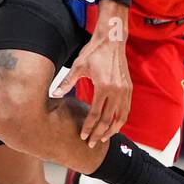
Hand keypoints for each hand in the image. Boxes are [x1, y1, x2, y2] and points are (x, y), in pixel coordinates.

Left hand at [54, 7, 131, 145]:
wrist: (111, 39)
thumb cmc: (94, 51)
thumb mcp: (77, 66)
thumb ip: (66, 83)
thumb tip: (54, 95)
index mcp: (104, 86)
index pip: (96, 114)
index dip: (89, 127)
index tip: (83, 136)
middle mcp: (117, 90)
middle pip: (108, 120)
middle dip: (99, 134)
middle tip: (92, 144)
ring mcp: (125, 90)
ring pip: (121, 117)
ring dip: (112, 130)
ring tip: (103, 138)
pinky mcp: (129, 87)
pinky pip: (126, 109)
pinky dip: (120, 120)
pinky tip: (114, 125)